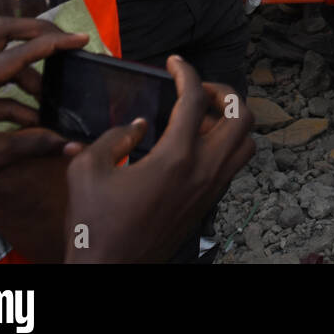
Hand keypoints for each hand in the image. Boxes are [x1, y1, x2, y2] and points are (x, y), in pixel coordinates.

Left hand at [0, 17, 85, 241]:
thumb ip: (39, 142)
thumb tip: (75, 145)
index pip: (20, 53)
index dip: (55, 44)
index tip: (80, 39)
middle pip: (1, 33)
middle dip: (35, 33)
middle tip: (63, 41)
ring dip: (24, 74)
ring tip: (46, 99)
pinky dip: (11, 96)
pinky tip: (31, 120)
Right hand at [63, 57, 254, 262]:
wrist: (110, 270)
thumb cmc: (95, 227)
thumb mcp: (87, 172)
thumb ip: (112, 138)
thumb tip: (135, 126)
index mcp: (176, 158)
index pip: (195, 99)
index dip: (187, 72)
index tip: (175, 62)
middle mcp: (204, 171)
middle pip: (241, 116)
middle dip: (223, 92)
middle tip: (197, 89)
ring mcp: (211, 188)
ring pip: (246, 142)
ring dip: (231, 120)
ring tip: (200, 116)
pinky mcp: (209, 202)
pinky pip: (234, 164)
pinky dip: (226, 144)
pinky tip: (195, 144)